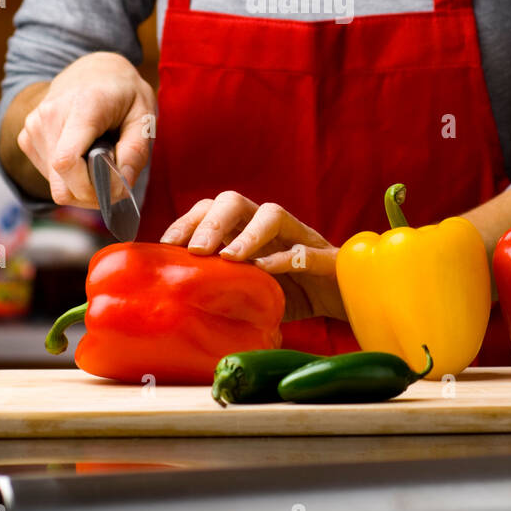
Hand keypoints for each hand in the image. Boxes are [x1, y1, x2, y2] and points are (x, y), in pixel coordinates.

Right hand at [15, 51, 155, 207]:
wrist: (93, 70)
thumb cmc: (122, 91)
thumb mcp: (144, 113)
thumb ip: (136, 149)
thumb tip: (122, 185)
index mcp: (81, 106)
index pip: (66, 161)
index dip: (90, 188)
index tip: (116, 189)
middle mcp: (49, 116)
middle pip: (61, 182)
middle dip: (91, 194)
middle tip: (115, 184)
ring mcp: (33, 127)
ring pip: (56, 185)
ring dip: (82, 186)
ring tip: (100, 161)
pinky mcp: (26, 138)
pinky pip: (49, 177)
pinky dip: (69, 178)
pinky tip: (83, 157)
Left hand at [159, 191, 347, 322]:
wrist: (343, 299)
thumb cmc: (290, 293)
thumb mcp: (249, 292)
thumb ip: (221, 290)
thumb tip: (176, 308)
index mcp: (245, 231)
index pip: (211, 211)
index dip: (187, 222)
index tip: (167, 245)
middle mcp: (269, 227)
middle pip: (235, 202)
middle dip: (211, 221)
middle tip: (196, 250)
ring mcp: (298, 237)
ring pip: (271, 214)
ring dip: (247, 233)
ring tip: (230, 257)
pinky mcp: (326, 258)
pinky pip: (305, 251)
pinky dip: (285, 258)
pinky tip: (267, 270)